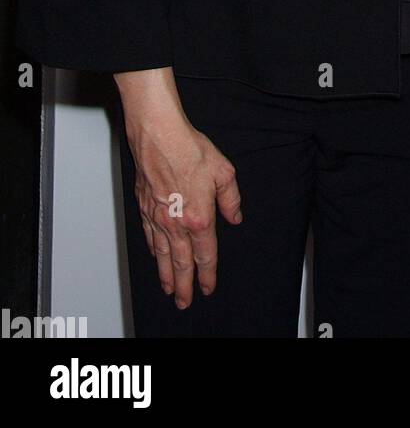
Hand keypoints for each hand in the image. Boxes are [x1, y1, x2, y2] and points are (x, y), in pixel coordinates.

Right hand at [115, 70, 242, 308]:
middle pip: (182, 263)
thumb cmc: (190, 149)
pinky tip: (156, 258)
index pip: (205, 254)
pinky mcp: (145, 209)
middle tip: (184, 302)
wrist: (159, 136)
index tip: (208, 287)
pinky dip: (154, 253)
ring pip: (163, 256)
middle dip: (184, 285)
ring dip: (167, 276)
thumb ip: (231, 199)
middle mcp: (176, 223)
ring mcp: (158, 218)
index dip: (208, 274)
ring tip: (170, 290)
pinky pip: (150, 238)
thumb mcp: (224, 172)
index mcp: (199, 217)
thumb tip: (234, 218)